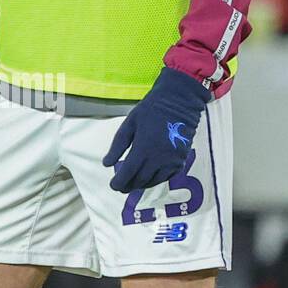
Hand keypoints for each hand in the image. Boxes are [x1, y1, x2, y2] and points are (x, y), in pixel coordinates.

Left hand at [103, 67, 210, 193]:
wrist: (179, 101)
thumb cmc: (150, 110)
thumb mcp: (129, 124)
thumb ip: (117, 146)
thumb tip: (107, 164)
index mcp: (143, 148)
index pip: (128, 173)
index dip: (118, 182)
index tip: (112, 185)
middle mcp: (158, 158)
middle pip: (140, 180)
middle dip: (128, 186)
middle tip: (120, 186)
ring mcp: (171, 161)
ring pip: (153, 181)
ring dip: (141, 185)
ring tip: (132, 183)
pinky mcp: (181, 160)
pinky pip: (166, 177)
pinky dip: (155, 180)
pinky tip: (148, 177)